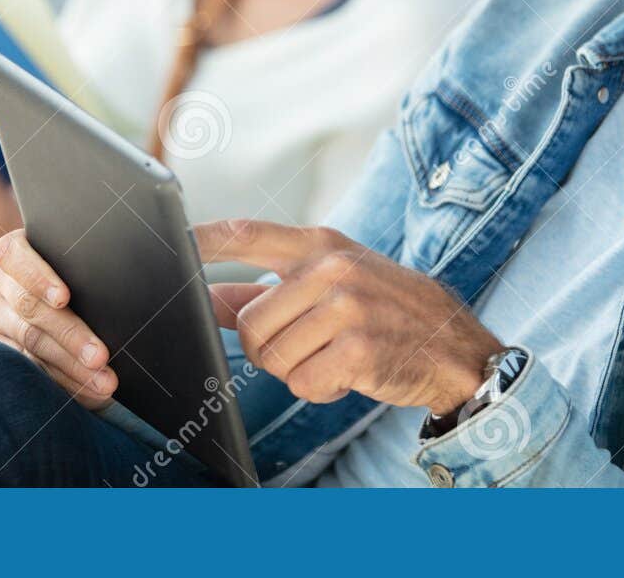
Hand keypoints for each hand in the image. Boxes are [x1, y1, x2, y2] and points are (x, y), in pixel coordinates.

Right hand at [0, 228, 117, 408]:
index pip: (14, 255)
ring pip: (30, 345)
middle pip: (29, 309)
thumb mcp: (79, 264)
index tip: (64, 297)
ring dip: (72, 367)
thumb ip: (88, 264)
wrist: (67, 303)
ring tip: (105, 383)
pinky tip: (89, 394)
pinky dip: (64, 385)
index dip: (38, 277)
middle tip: (101, 356)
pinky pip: (29, 372)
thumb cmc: (83, 275)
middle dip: (69, 335)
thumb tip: (133, 273)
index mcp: (14, 252)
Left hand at [194, 219, 502, 413]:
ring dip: (296, 370)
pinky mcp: (358, 350)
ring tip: (332, 355)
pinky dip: (319, 390)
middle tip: (307, 345)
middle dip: (267, 348)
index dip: (203, 241)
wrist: (453, 343)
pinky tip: (348, 374)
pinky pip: (302, 383)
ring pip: (271, 357)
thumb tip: (203, 296)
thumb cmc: (381, 308)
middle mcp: (331, 269)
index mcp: (320, 244)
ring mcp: (346, 308)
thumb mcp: (329, 283)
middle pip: (248, 323)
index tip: (171, 243)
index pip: (246, 233)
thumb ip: (262, 288)